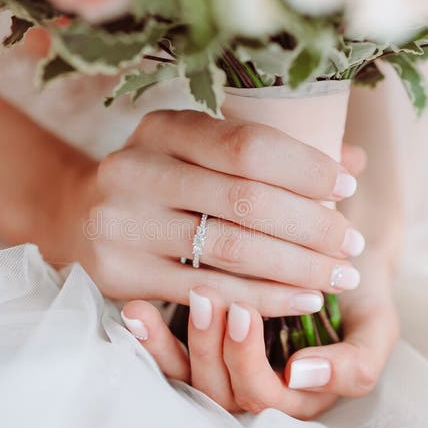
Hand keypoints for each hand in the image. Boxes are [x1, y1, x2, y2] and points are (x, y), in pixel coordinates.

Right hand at [71, 109, 364, 314]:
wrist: (75, 220)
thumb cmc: (160, 183)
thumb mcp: (199, 153)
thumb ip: (270, 155)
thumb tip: (352, 161)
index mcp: (162, 128)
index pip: (247, 145)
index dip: (305, 168)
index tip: (346, 188)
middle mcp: (137, 169)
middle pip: (245, 199)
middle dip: (312, 226)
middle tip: (352, 244)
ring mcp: (124, 224)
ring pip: (231, 249)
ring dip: (298, 267)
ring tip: (339, 276)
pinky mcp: (123, 273)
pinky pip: (209, 291)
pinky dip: (264, 299)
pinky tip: (303, 300)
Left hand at [120, 247, 397, 417]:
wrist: (332, 255)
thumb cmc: (357, 294)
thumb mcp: (376, 327)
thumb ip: (356, 362)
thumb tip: (300, 375)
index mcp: (299, 399)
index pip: (263, 398)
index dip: (247, 361)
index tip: (245, 310)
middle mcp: (258, 392)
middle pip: (220, 390)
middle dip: (210, 346)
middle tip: (209, 297)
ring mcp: (223, 372)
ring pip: (188, 379)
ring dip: (171, 345)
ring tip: (169, 303)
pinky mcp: (196, 350)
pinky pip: (167, 357)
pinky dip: (148, 337)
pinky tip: (133, 312)